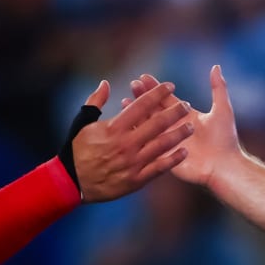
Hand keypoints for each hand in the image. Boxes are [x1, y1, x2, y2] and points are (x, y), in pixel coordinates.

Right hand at [70, 79, 191, 201]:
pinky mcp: (136, 179)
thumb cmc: (77, 150)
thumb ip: (95, 101)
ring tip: (191, 127)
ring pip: (162, 145)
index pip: (142, 105)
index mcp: (114, 127)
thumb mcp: (82, 122)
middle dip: (175, 112)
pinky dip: (173, 160)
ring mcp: (133, 162)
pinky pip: (159, 168)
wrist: (73, 182)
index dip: (158, 93)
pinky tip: (184, 152)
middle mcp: (126, 143)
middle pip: (157, 123)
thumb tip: (105, 83)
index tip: (170, 86)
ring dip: (179, 134)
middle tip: (187, 105)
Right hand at [129, 65, 240, 189]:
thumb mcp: (222, 110)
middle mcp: (174, 127)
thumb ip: (218, 88)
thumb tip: (216, 66)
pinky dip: (138, 134)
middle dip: (143, 96)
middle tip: (132, 84)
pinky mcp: (164, 155)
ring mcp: (168, 141)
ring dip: (137, 113)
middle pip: (154, 109)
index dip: (154, 88)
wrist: (224, 166)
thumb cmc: (225, 139)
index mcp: (185, 115)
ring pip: (148, 125)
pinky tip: (128, 126)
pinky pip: (148, 143)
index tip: (142, 77)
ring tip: (124, 101)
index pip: (165, 99)